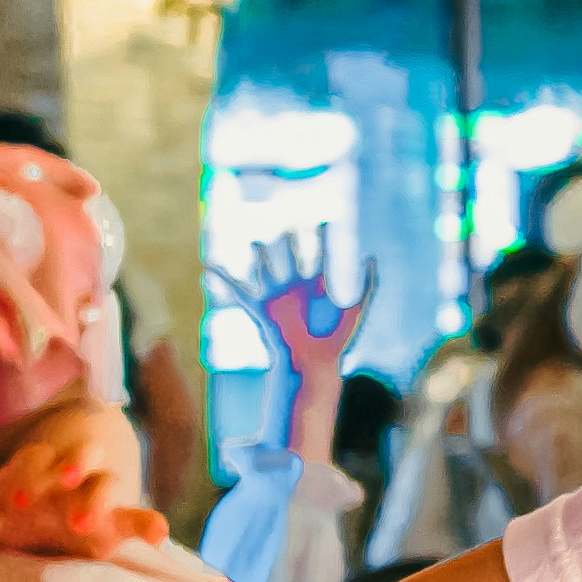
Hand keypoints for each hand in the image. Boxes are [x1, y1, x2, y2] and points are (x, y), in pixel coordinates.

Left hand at [0, 402, 164, 555]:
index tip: (19, 502)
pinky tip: (157, 537)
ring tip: (84, 522)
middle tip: (63, 484)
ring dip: (100, 496)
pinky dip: (150, 525)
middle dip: (73, 464)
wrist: (42, 540)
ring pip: (108, 481)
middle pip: (80, 455)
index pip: (36, 458)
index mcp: (38, 469)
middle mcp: (72, 477)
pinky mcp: (117, 525)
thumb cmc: (12, 523)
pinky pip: (140, 519)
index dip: (28, 474)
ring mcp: (97, 498)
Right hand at [226, 232, 365, 391]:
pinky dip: (222, 277)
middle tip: (289, 218)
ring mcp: (276, 297)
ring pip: (267, 267)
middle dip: (289, 239)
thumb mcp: (356, 311)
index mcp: (317, 287)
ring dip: (261, 254)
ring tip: (257, 240)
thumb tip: (372, 258)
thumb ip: (368, 285)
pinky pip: (238, 290)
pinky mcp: (260, 308)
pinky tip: (209, 265)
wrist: (312, 364)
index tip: (327, 217)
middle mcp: (295, 288)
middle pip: (291, 256)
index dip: (323, 236)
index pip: (321, 254)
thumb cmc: (336, 341)